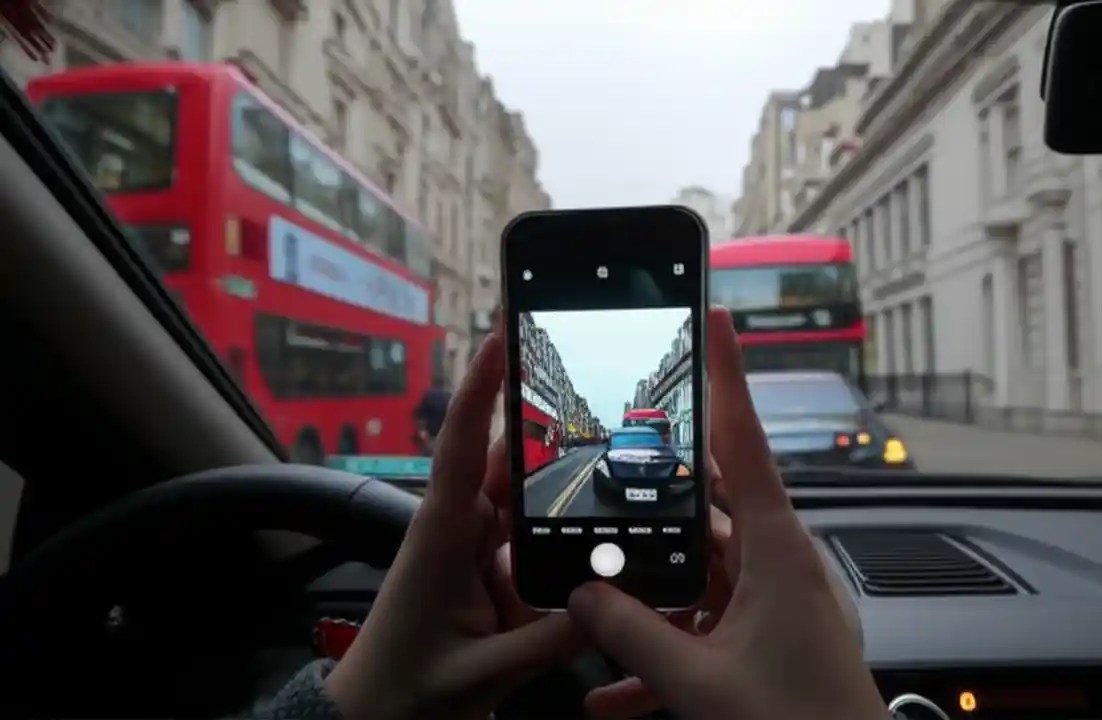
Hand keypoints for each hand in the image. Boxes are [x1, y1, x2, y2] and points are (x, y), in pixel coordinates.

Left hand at [326, 334, 581, 719]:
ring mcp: (475, 552)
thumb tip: (613, 603)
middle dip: (549, 425)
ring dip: (563, 480)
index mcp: (443, 537)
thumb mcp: (482, 673)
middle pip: (510, 463)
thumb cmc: (405, 692)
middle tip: (598, 385)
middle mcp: (459, 532)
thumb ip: (548, 640)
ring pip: (527, 500)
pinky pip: (532, 539)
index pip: (463, 448)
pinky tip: (604, 530)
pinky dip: (563, 529)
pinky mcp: (489, 575)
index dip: (481, 388)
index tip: (501, 333)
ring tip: (617, 452)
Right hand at [567, 308, 886, 719]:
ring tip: (588, 613)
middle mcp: (775, 566)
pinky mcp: (761, 645)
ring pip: (693, 582)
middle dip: (651, 504)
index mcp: (777, 551)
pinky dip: (659, 657)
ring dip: (644, 607)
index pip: (745, 442)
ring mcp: (769, 607)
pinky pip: (700, 634)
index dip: (728, 376)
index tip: (714, 317)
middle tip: (607, 469)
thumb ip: (634, 635)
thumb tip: (583, 594)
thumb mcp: (701, 683)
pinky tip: (610, 697)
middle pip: (703, 511)